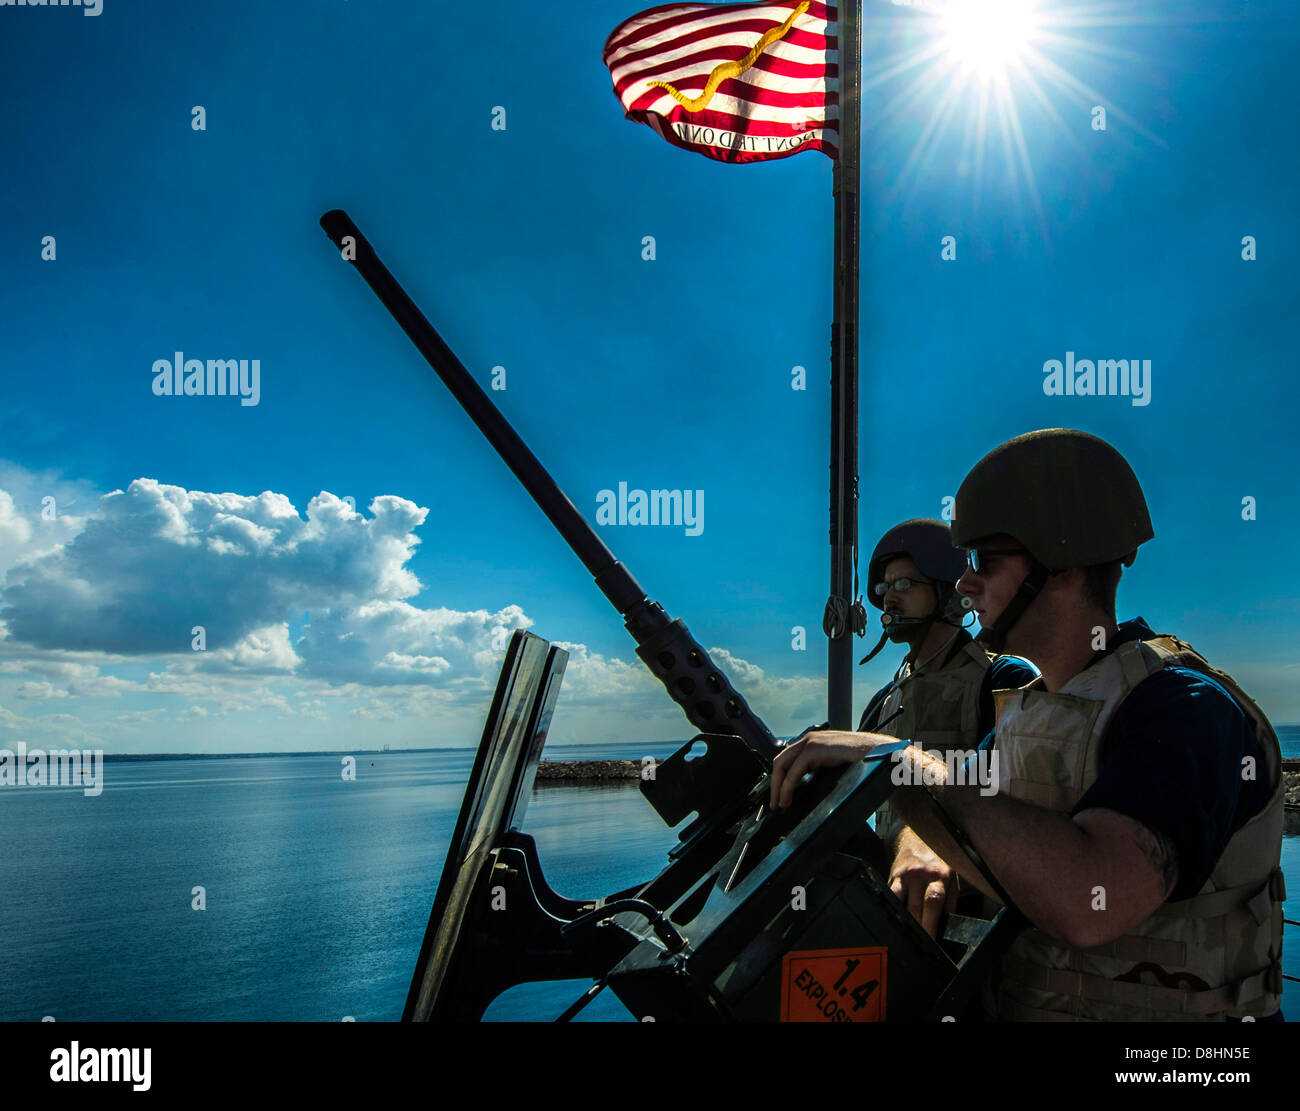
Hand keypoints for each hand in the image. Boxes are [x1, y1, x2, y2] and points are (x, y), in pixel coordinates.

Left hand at [769, 730, 886, 810]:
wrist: (881, 755)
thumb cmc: (863, 762)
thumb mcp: (834, 767)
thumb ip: (819, 771)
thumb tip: (806, 788)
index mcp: (813, 743)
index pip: (787, 760)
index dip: (780, 780)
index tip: (779, 797)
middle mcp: (809, 739)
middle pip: (780, 762)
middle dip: (775, 784)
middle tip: (775, 804)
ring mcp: (811, 741)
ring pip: (783, 765)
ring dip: (778, 787)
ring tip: (780, 804)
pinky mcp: (815, 748)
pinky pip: (794, 770)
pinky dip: (787, 787)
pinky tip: (788, 799)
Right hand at [889, 829, 956, 938]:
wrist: (917, 837)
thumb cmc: (938, 861)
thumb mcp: (953, 877)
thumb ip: (951, 902)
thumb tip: (947, 927)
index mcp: (940, 875)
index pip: (934, 903)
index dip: (931, 924)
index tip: (932, 942)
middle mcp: (920, 875)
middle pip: (916, 907)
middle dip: (918, 929)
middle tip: (919, 948)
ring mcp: (904, 875)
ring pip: (900, 904)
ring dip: (903, 923)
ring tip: (904, 940)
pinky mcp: (892, 876)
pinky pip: (890, 896)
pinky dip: (892, 910)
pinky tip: (892, 922)